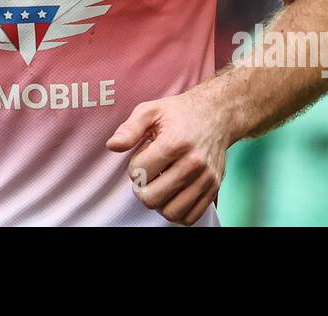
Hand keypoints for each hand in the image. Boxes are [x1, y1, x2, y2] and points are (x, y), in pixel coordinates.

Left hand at [106, 85, 229, 224]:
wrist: (216, 114)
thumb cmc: (180, 113)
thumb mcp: (151, 110)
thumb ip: (129, 129)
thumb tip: (112, 146)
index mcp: (175, 143)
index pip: (139, 172)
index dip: (134, 167)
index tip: (142, 157)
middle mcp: (193, 163)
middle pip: (152, 198)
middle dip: (143, 188)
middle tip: (147, 175)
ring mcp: (206, 178)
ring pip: (171, 212)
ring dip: (159, 202)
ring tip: (160, 184)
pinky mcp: (214, 188)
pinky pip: (190, 217)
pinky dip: (177, 211)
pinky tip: (174, 193)